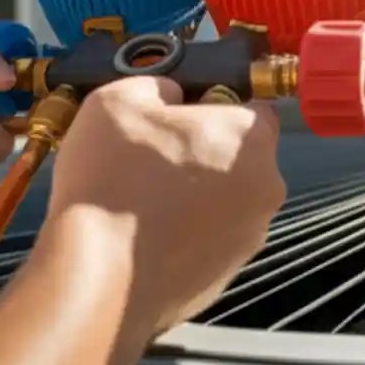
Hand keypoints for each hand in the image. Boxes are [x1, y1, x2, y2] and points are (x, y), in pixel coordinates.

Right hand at [48, 75, 285, 342]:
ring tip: (141, 199)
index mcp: (250, 137)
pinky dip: (185, 234)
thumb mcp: (118, 100)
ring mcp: (249, 237)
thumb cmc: (112, 183)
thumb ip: (158, 85)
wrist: (99, 279)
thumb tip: (171, 95)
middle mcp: (266, 187)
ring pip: (226, 201)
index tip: (178, 116)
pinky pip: (209, 240)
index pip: (252, 106)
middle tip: (152, 157)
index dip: (214, 105)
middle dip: (204, 152)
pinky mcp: (226, 276)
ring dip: (195, 195)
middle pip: (240, 156)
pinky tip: (143, 234)